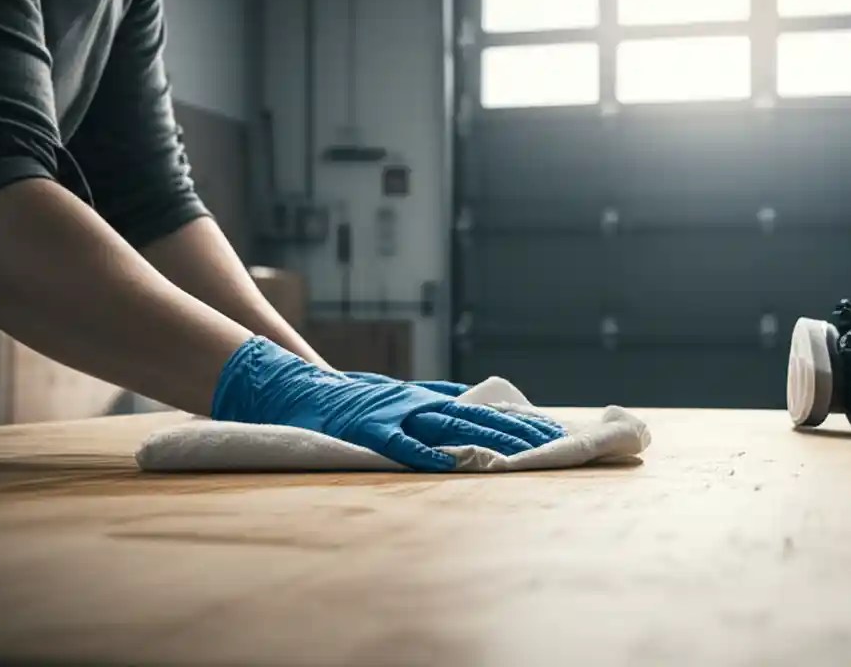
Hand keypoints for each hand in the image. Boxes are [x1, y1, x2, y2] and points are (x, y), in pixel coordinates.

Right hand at [212, 337, 563, 469]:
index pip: (482, 409)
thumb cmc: (350, 395)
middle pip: (475, 418)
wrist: (298, 386)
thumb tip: (471, 399)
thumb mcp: (399, 391)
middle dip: (515, 433)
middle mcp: (417, 402)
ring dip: (485, 442)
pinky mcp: (366, 428)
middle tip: (552, 445)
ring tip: (518, 457)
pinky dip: (423, 453)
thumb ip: (434, 396)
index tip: (552, 433)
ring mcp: (393, 414)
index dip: (517, 421)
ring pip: (448, 428)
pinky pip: (399, 442)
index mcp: (425, 397)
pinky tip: (448, 464)